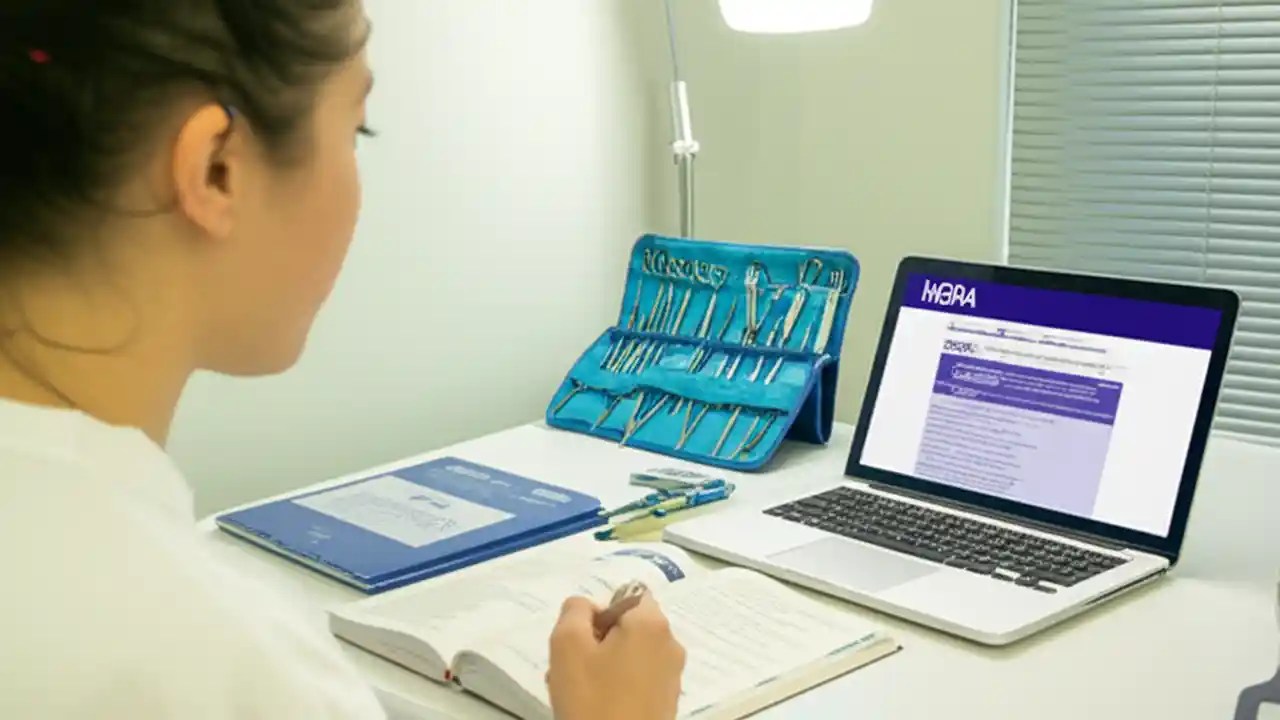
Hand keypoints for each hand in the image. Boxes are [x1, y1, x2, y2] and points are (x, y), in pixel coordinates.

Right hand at [546, 593, 685, 719]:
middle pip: (629, 627)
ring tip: (577, 692)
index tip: (581, 640)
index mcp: (651, 624)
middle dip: (597, 641)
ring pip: (631, 655)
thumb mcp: (567, 645)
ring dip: (603, 666)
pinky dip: (616, 686)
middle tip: (572, 667)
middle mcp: (670, 645)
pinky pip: (638, 680)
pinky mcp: (667, 703)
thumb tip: (588, 607)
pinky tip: (595, 707)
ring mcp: (672, 677)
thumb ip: (574, 611)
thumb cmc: (592, 700)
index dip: (599, 612)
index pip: (626, 596)